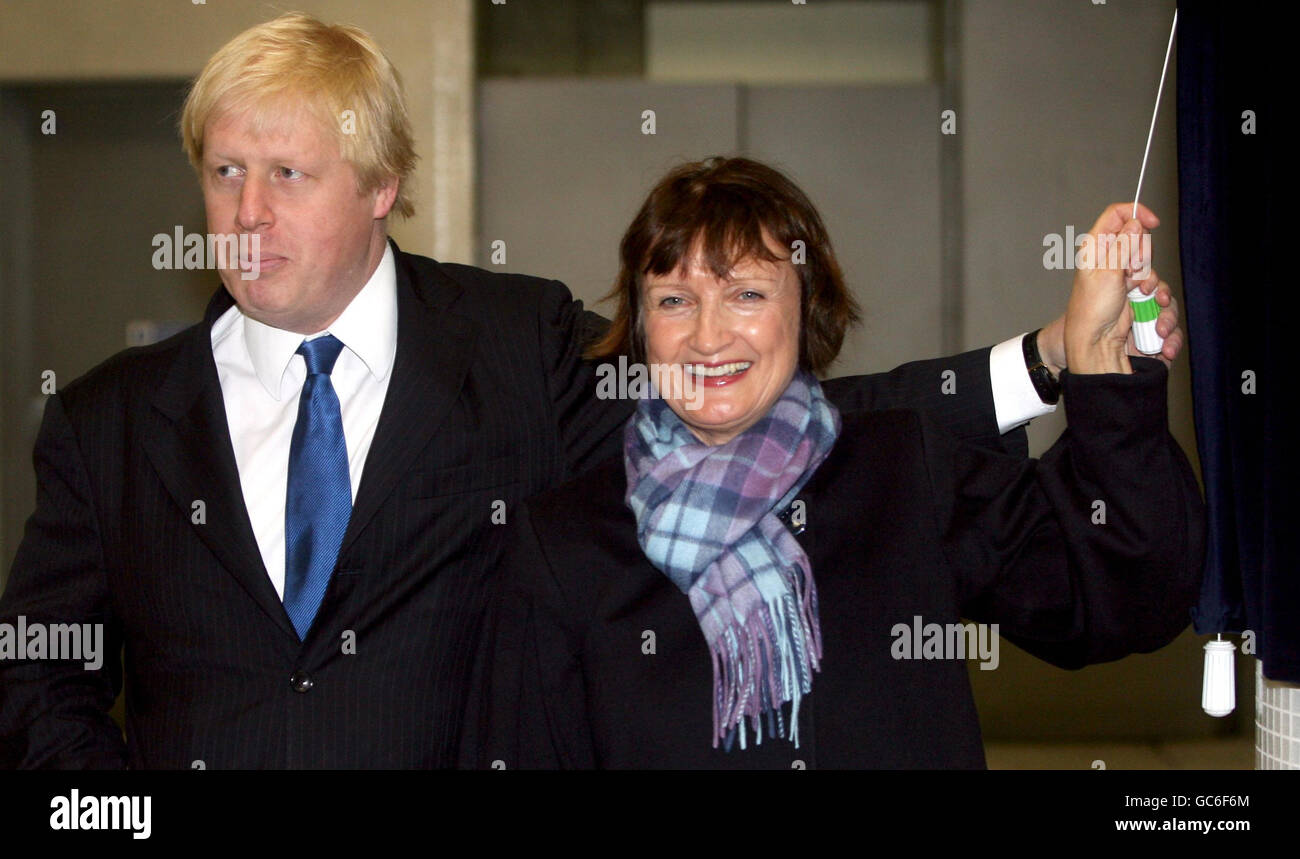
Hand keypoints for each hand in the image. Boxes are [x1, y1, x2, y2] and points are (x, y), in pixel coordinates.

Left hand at [1037, 202, 1181, 374]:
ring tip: (1141, 295)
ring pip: (1152, 267)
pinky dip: (1158, 301)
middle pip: (1141, 240)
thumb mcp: (1108, 272)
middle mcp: (1112, 259)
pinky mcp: (1138, 295)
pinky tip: (1151, 311)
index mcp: (1097, 248)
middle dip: (1143, 257)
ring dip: (1153, 283)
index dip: (1136, 214)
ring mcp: (1126, 278)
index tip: (1153, 223)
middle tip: (1133, 274)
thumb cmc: (1092, 309)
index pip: (1116, 215)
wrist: (1097, 342)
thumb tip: (1135, 221)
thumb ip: (1123, 245)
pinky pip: (1158, 291)